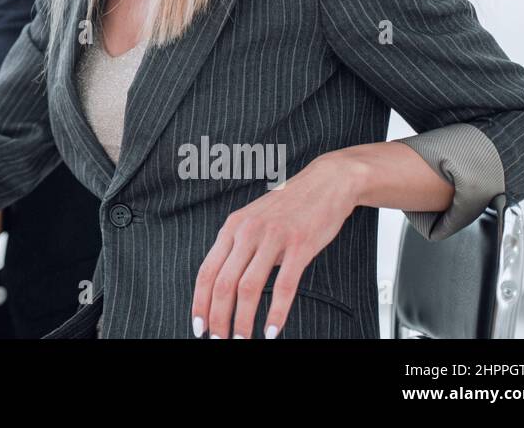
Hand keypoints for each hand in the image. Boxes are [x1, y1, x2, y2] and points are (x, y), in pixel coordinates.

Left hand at [191, 152, 362, 338]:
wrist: (324, 183)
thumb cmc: (289, 206)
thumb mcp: (252, 221)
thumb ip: (237, 247)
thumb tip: (223, 284)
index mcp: (232, 227)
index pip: (206, 271)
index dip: (200, 302)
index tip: (198, 325)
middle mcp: (247, 231)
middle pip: (223, 283)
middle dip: (218, 317)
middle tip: (219, 339)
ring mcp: (273, 238)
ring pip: (249, 287)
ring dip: (243, 320)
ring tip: (242, 339)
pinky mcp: (299, 245)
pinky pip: (284, 285)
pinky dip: (276, 313)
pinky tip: (272, 329)